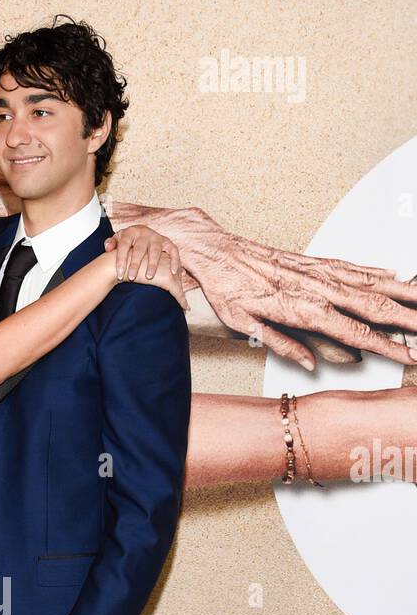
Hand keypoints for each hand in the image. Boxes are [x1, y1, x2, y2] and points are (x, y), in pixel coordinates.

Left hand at [105, 228, 187, 310]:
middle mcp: (144, 233)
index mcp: (130, 232)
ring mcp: (157, 237)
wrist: (140, 234)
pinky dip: (175, 260)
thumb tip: (108, 248)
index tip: (118, 274)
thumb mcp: (117, 240)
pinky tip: (174, 272)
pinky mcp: (167, 242)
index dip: (121, 259)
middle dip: (135, 264)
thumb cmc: (126, 242)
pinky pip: (173, 251)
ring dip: (153, 264)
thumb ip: (111, 243)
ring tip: (149, 277)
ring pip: (156, 250)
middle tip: (131, 278)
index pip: (124, 245)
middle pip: (139, 249)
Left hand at [169, 207, 416, 370]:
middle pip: (375, 308)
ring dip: (404, 293)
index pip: (357, 333)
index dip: (387, 347)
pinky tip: (397, 275)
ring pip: (373, 284)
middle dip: (408, 321)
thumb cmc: (226, 286)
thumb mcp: (244, 325)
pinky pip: (355, 267)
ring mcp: (320, 272)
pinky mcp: (316, 261)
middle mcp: (318, 287)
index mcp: (304, 308)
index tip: (409, 356)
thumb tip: (309, 364)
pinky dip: (379, 272)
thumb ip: (282, 345)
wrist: (215, 250)